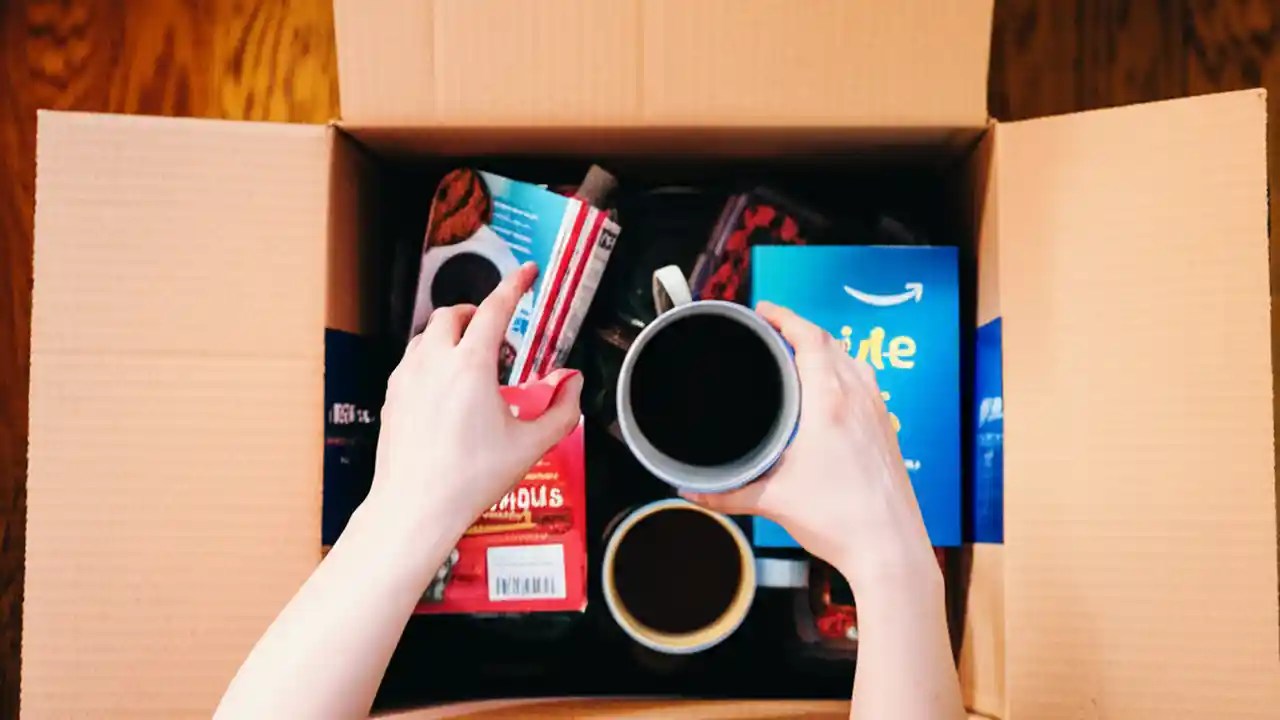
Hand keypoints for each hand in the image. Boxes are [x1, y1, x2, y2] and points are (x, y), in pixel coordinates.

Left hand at [368, 262, 582, 540]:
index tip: (526, 273)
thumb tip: (572, 386)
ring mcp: (407, 378)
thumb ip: (560, 410)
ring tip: (470, 360)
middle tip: (494, 329)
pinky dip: (430, 361)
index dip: (514, 286)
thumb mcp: (530, 445)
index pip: (495, 308)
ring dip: (450, 336)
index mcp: (471, 365)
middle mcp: (434, 362)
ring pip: (427, 337)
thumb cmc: (470, 478)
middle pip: (452, 315)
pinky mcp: (391, 397)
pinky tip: (444, 389)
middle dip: (475, 313)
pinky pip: (411, 363)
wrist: (416, 506)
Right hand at [682, 302, 936, 593]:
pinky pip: (866, 384)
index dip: (785, 317)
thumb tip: (690, 490)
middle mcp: (858, 399)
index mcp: (828, 402)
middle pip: (831, 344)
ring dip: (826, 349)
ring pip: (853, 362)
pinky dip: (845, 372)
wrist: (890, 548)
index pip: (810, 339)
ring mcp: (878, 413)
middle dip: (800, 331)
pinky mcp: (888, 431)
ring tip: (798, 356)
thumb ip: (725, 494)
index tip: (763, 310)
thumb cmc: (839, 520)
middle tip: (771, 332)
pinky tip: (831, 393)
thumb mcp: (773, 501)